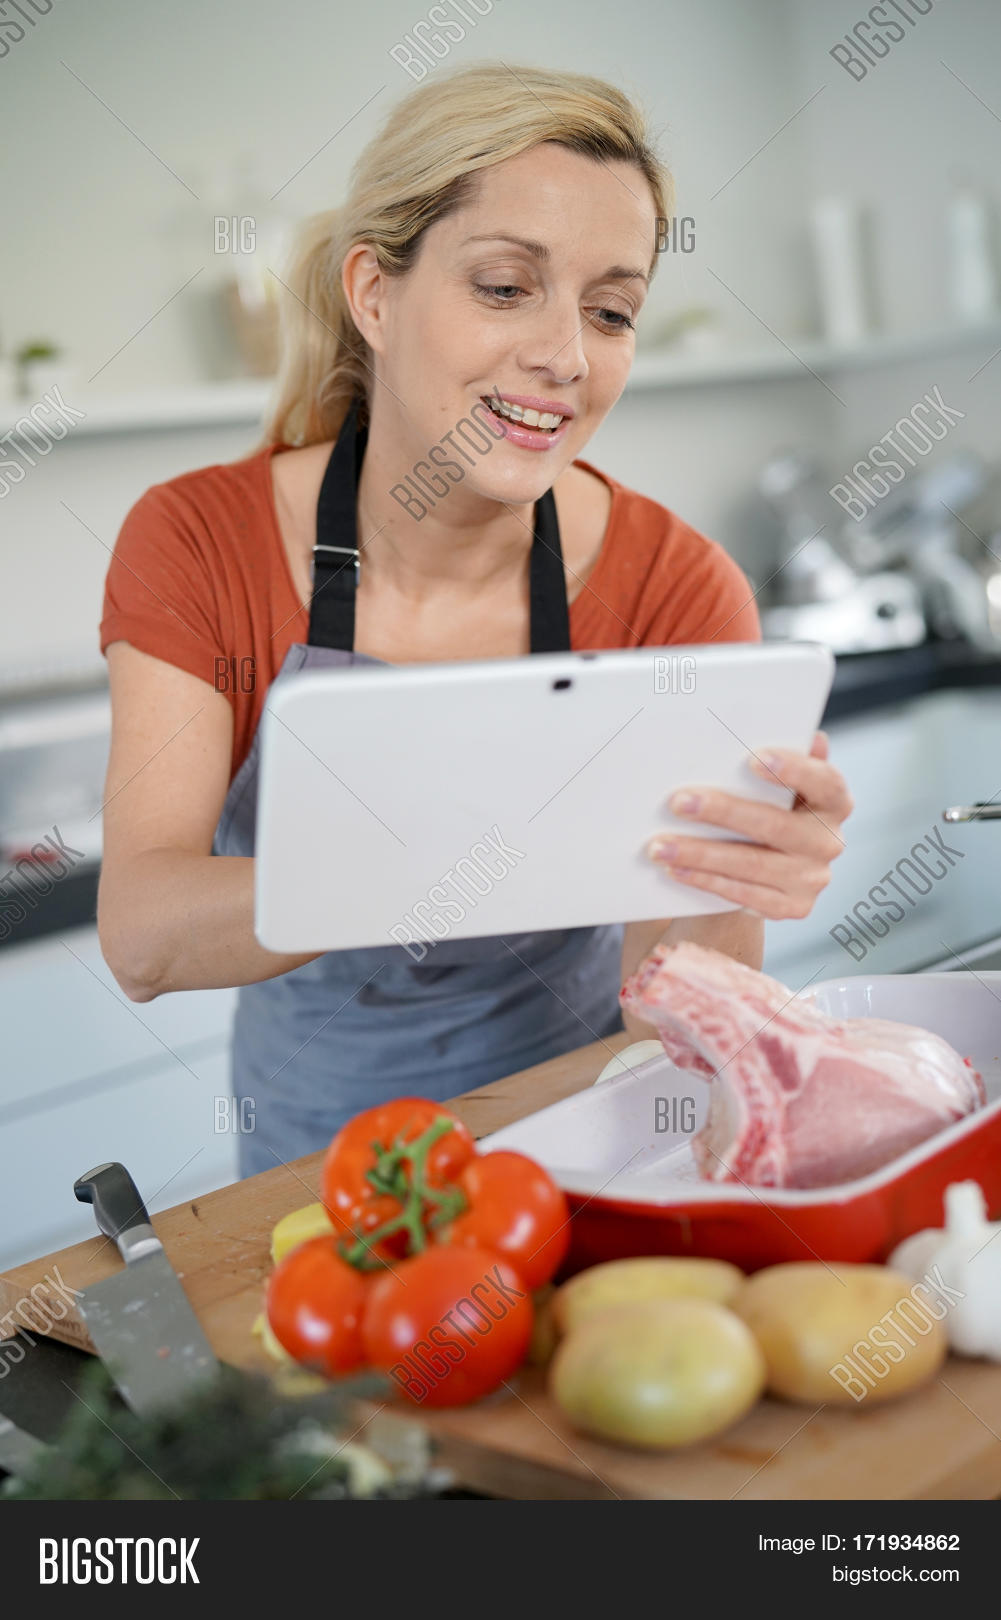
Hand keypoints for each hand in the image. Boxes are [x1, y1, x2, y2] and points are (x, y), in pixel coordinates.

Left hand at [645, 731, 852, 920]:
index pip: (825, 782)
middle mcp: (829, 841)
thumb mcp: (778, 785)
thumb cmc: (766, 810)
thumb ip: (786, 762)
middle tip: (678, 803)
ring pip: (751, 864)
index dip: (794, 770)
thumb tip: (807, 735)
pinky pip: (742, 894)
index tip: (753, 759)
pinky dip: (705, 880)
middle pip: (775, 825)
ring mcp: (812, 878)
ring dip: (699, 854)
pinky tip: (675, 869)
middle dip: (722, 812)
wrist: (762, 869)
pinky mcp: (791, 907)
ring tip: (660, 846)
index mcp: (834, 802)